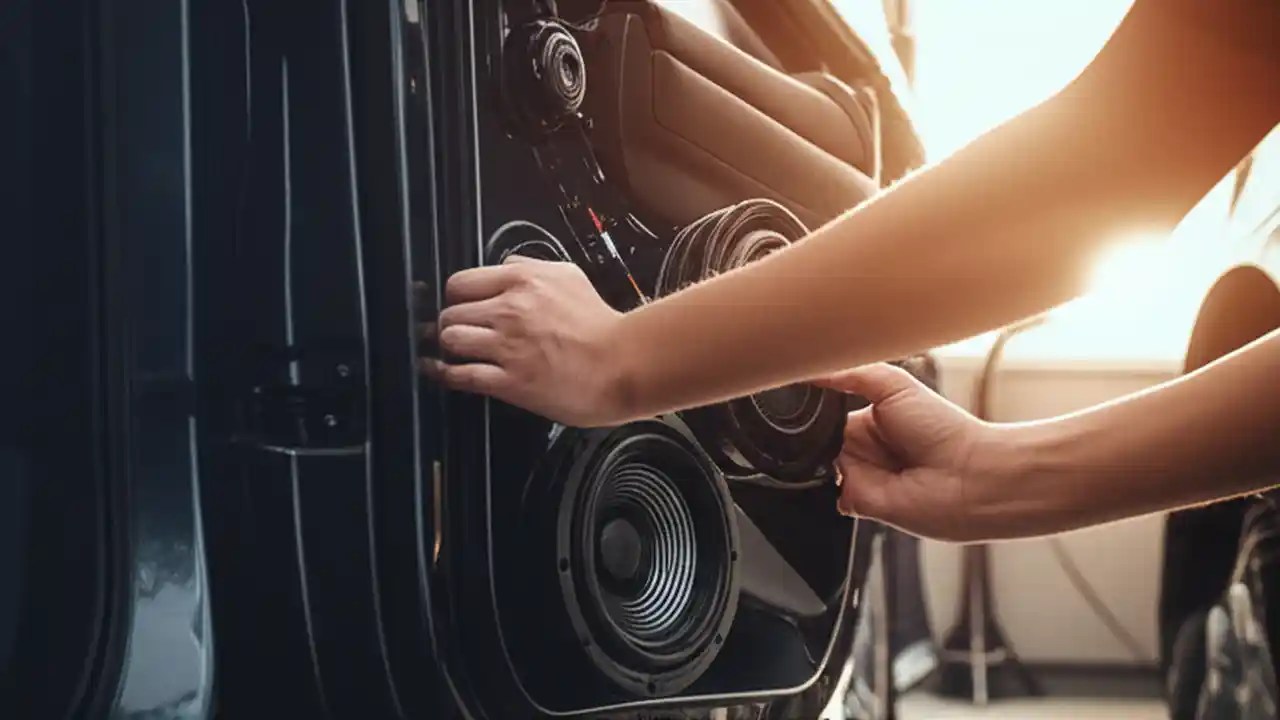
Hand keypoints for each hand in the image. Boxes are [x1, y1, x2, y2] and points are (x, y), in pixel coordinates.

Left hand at [429, 257, 629, 426]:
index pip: (461, 282)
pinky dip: (448, 375)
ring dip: (450, 348)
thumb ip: (531, 267)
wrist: (622, 364)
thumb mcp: (569, 277)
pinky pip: (461, 375)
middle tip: (462, 333)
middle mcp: (510, 310)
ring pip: (450, 339)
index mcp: (522, 281)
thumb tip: (504, 266)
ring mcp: (508, 347)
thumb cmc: (600, 326)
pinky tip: (447, 373)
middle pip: (450, 312)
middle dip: (452, 323)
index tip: (462, 306)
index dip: (458, 297)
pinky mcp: (509, 381)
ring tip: (457, 352)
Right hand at [818, 363, 1001, 541]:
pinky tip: (836, 472)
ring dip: (816, 456)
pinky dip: (821, 485)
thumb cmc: (944, 429)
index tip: (800, 392)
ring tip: (837, 445)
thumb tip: (810, 368)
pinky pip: (823, 493)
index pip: (825, 409)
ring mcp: (858, 475)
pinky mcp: (857, 501)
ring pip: (814, 464)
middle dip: (812, 429)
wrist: (968, 477)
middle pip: (815, 436)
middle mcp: (862, 447)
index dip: (813, 404)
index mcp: (869, 416)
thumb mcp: (894, 384)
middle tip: (823, 422)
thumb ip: (850, 373)